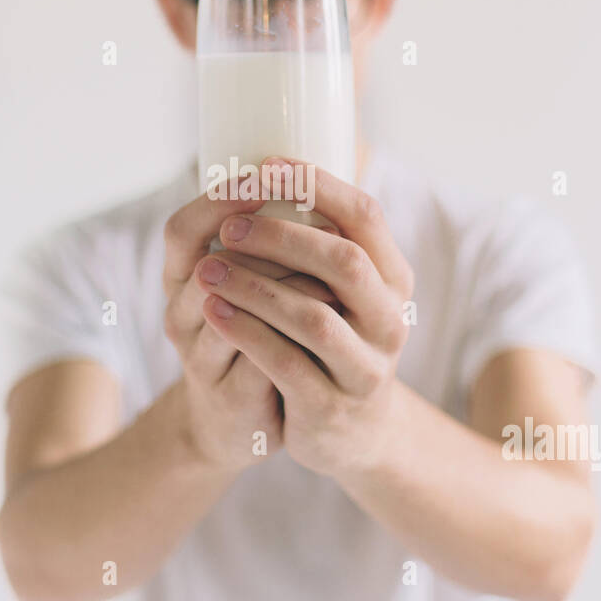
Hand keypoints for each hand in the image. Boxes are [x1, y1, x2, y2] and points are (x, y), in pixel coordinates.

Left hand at [194, 158, 414, 476]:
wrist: (353, 435)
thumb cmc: (336, 343)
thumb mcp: (347, 294)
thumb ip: (323, 243)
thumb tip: (267, 166)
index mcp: (394, 279)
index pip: (366, 216)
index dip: (318, 184)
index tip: (267, 165)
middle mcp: (390, 321)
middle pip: (344, 262)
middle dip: (282, 236)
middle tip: (230, 223)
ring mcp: (364, 368)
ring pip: (312, 317)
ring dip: (254, 286)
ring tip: (206, 269)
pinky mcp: (330, 406)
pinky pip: (286, 363)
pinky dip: (246, 332)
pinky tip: (214, 311)